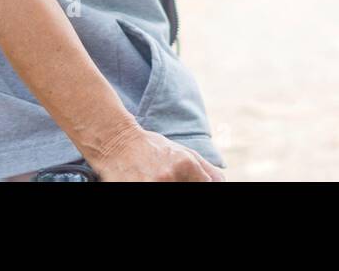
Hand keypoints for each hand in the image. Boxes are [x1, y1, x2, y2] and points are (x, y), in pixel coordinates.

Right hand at [92, 127, 225, 181]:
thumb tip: (222, 183)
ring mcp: (153, 185)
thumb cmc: (152, 148)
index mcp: (186, 164)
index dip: (203, 186)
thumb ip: (206, 169)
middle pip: (192, 190)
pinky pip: (156, 195)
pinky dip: (154, 190)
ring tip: (158, 178)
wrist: (117, 142)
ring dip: (172, 186)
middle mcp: (171, 176)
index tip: (194, 183)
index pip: (206, 186)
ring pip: (174, 193)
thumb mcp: (183, 152)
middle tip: (173, 179)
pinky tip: (149, 181)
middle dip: (185, 186)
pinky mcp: (136, 190)